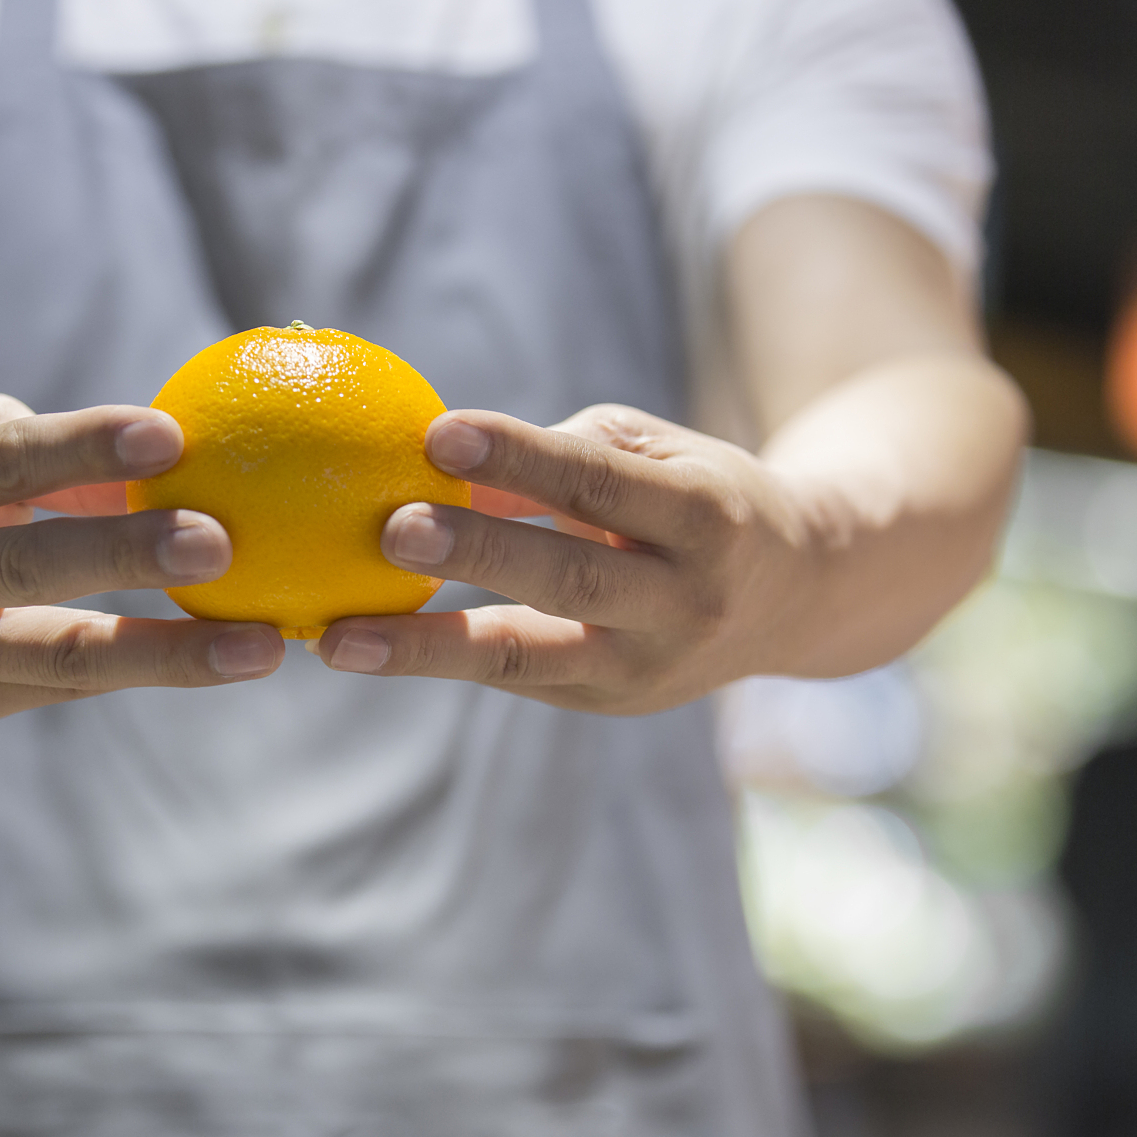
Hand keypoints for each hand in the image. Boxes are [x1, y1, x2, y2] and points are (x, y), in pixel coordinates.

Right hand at [0, 394, 283, 721]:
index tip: (170, 437)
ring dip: (167, 655)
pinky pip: (60, 682)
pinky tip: (220, 658)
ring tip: (260, 649)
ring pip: (59, 659)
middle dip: (128, 557)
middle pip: (28, 568)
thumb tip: (167, 469)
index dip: (84, 449)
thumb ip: (41, 455)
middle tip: (220, 543)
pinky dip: (141, 666)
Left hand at [315, 404, 809, 714]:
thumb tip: (441, 474)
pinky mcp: (609, 702)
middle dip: (478, 554)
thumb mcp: (655, 455)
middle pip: (569, 578)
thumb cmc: (698, 496)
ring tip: (338, 640)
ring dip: (427, 648)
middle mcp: (684, 601)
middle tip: (392, 530)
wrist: (798, 596)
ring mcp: (647, 666)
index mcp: (705, 517)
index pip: (599, 483)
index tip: (438, 434)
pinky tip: (359, 644)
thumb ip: (561, 460)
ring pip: (527, 658)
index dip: (520, 459)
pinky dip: (436, 657)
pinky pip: (514, 674)